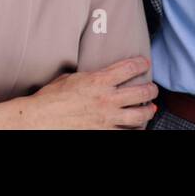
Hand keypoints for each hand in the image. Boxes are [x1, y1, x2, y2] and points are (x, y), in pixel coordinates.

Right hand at [19, 56, 156, 128]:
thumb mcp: (72, 77)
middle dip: (151, 89)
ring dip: (148, 111)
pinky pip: (126, 131)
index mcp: (98, 80)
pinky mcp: (103, 132)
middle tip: (153, 88)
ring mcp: (107, 118)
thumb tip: (97, 74)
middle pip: (141, 92)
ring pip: (139, 115)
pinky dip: (135, 129)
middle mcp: (107, 98)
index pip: (129, 68)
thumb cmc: (51, 97)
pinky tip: (137, 127)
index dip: (141, 64)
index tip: (145, 63)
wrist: (41, 118)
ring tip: (151, 109)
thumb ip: (90, 76)